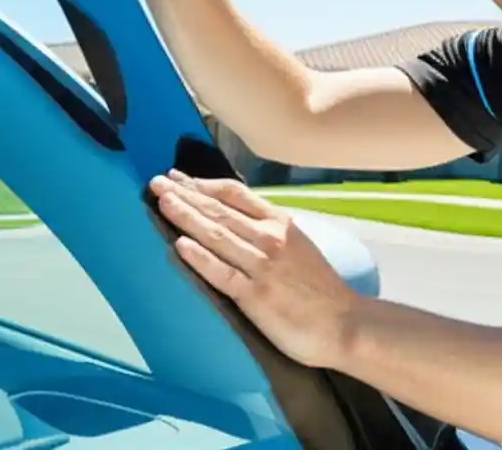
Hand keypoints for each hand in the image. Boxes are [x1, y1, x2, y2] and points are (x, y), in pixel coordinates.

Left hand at [149, 169, 360, 368]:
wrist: (345, 324)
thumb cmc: (320, 288)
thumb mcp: (299, 244)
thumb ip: (270, 228)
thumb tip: (236, 216)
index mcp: (281, 222)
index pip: (234, 194)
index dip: (202, 183)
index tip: (178, 178)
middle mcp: (269, 238)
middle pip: (219, 210)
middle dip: (185, 194)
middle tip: (156, 182)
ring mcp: (261, 266)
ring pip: (216, 235)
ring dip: (186, 216)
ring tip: (162, 202)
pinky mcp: (255, 296)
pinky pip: (221, 273)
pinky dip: (200, 257)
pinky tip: (180, 244)